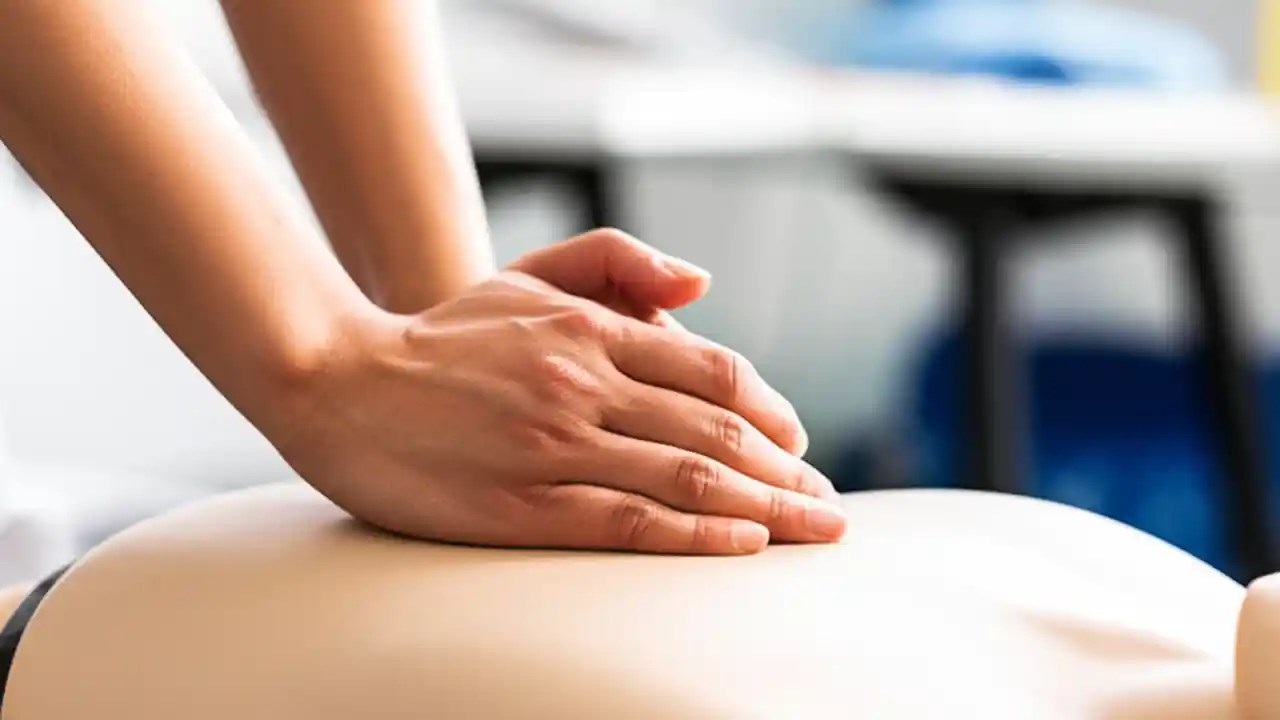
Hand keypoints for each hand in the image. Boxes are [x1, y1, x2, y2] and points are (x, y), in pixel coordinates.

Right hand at [273, 231, 844, 553]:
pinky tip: (743, 543)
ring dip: (766, 508)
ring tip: (813, 529)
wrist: (338, 383)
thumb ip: (616, 264)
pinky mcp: (525, 505)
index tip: (800, 444)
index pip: (712, 370)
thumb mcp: (526, 274)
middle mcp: (582, 384)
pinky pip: (630, 522)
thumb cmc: (441, 337)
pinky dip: (697, 533)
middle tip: (830, 502)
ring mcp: (555, 445)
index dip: (771, 410)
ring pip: (687, 477)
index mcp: (587, 330)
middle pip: (716, 430)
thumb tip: (701, 286)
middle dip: (788, 470)